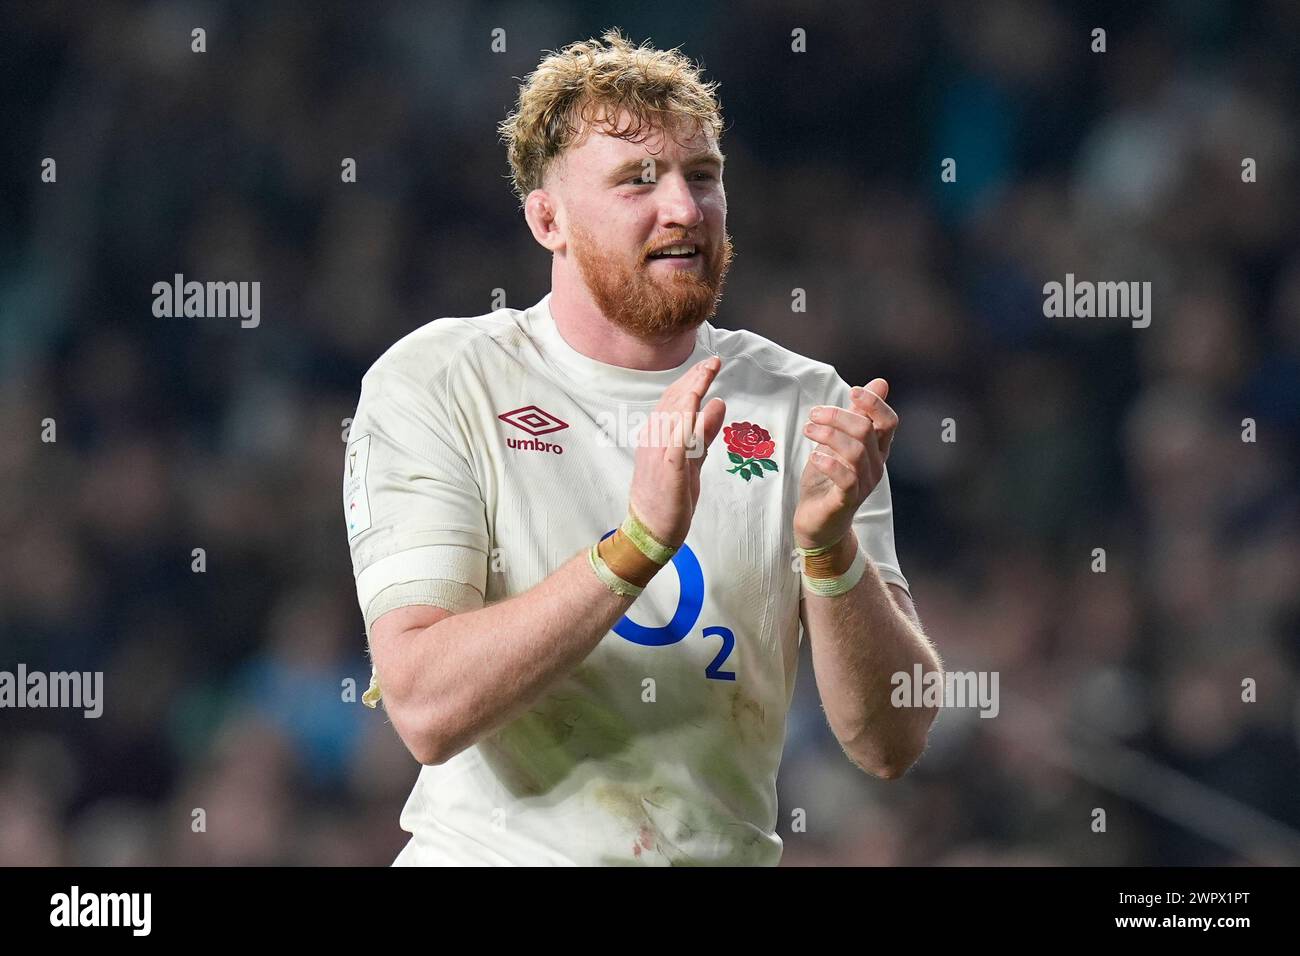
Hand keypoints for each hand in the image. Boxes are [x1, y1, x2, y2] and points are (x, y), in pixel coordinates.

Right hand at [628, 356, 725, 546]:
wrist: (650, 528)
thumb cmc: (669, 494)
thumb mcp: (692, 458)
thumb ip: (704, 432)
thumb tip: (719, 402)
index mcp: (658, 435)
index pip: (675, 400)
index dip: (692, 380)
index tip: (709, 365)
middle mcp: (654, 439)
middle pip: (674, 401)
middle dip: (694, 379)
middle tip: (713, 361)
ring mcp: (658, 452)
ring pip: (674, 415)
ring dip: (691, 391)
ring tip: (707, 373)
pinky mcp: (667, 469)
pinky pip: (676, 440)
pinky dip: (686, 420)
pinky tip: (697, 404)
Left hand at [793, 378, 897, 549]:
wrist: (819, 524)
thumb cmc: (828, 481)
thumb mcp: (839, 442)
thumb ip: (857, 414)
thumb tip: (880, 382)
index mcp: (877, 450)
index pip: (889, 421)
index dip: (874, 403)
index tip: (852, 390)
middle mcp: (876, 466)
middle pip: (866, 430)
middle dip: (838, 416)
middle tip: (814, 414)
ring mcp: (863, 484)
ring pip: (855, 451)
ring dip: (828, 435)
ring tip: (808, 430)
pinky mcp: (846, 500)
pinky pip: (845, 478)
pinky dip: (829, 462)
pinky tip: (814, 456)